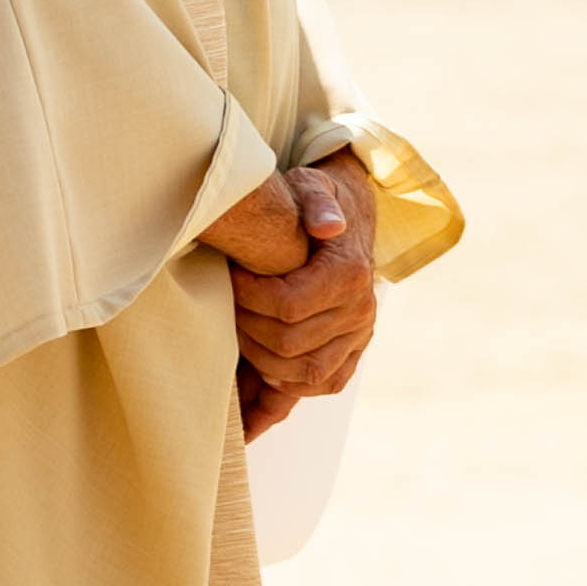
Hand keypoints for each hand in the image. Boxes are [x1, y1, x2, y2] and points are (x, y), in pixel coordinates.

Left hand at [226, 156, 378, 404]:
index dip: (248, 298)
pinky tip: (253, 397)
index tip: (231, 277)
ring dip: (259, 362)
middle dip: (246, 328)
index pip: (288, 306)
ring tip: (236, 333)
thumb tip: (328, 226)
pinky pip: (319, 387)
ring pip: (302, 374)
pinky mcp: (350, 356)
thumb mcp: (312, 187)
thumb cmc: (314, 202)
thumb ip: (317, 203)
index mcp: (351, 274)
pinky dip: (285, 393)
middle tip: (225, 305)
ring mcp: (358, 338)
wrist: (345, 218)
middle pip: (289, 345)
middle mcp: (361, 312)